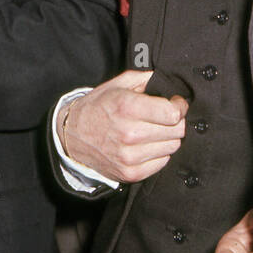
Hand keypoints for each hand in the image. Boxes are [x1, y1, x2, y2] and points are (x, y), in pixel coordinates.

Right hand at [58, 69, 186, 182]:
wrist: (72, 135)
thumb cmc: (97, 107)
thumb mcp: (118, 84)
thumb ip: (146, 78)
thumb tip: (170, 83)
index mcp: (128, 107)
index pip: (173, 113)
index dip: (179, 106)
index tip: (176, 104)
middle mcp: (130, 133)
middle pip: (177, 131)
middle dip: (175, 121)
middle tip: (164, 117)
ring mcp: (130, 157)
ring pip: (172, 147)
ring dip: (167, 138)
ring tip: (153, 130)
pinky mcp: (131, 173)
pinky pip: (162, 162)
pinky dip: (159, 153)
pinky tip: (146, 145)